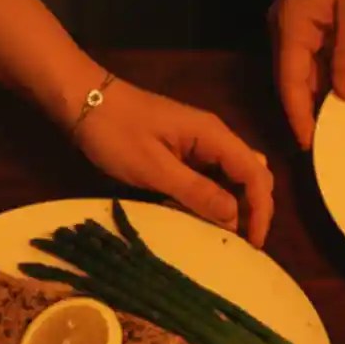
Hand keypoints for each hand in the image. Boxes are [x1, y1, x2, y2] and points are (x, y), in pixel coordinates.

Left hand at [74, 80, 274, 246]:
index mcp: (214, 135)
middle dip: (254, 208)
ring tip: (228, 235)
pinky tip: (205, 216)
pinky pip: (212, 175)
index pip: (255, 173)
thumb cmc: (116, 132)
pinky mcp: (184, 149)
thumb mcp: (154, 168)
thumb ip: (197, 191)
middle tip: (244, 243)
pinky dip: (216, 197)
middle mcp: (214, 136)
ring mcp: (199, 141)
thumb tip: (235, 217)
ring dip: (237, 204)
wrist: (83, 100)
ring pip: (234, 175)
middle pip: (252, 173)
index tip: (254, 243)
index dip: (261, 209)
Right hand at [270, 0, 344, 148]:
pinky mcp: (312, 19)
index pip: (290, 84)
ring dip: (320, 97)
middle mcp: (287, 29)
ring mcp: (298, 24)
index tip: (309, 148)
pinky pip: (317, 56)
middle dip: (308, 114)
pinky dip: (328, 77)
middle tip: (326, 147)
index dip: (299, 118)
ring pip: (306, 71)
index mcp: (291, 27)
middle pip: (294, 82)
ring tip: (335, 129)